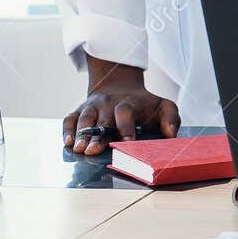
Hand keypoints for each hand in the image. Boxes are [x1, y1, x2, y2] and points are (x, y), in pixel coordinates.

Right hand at [62, 59, 178, 156]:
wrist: (119, 88)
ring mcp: (92, 107)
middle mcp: (108, 104)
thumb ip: (171, 118)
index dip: (126, 126)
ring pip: (84, 119)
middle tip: (93, 150)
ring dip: (81, 134)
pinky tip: (68, 143)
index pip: (125, 112)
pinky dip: (67, 130)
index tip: (127, 142)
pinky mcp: (80, 111)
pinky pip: (70, 119)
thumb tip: (171, 135)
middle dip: (98, 136)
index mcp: (129, 103)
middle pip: (102, 119)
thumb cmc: (144, 105)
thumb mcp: (163, 106)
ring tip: (79, 149)